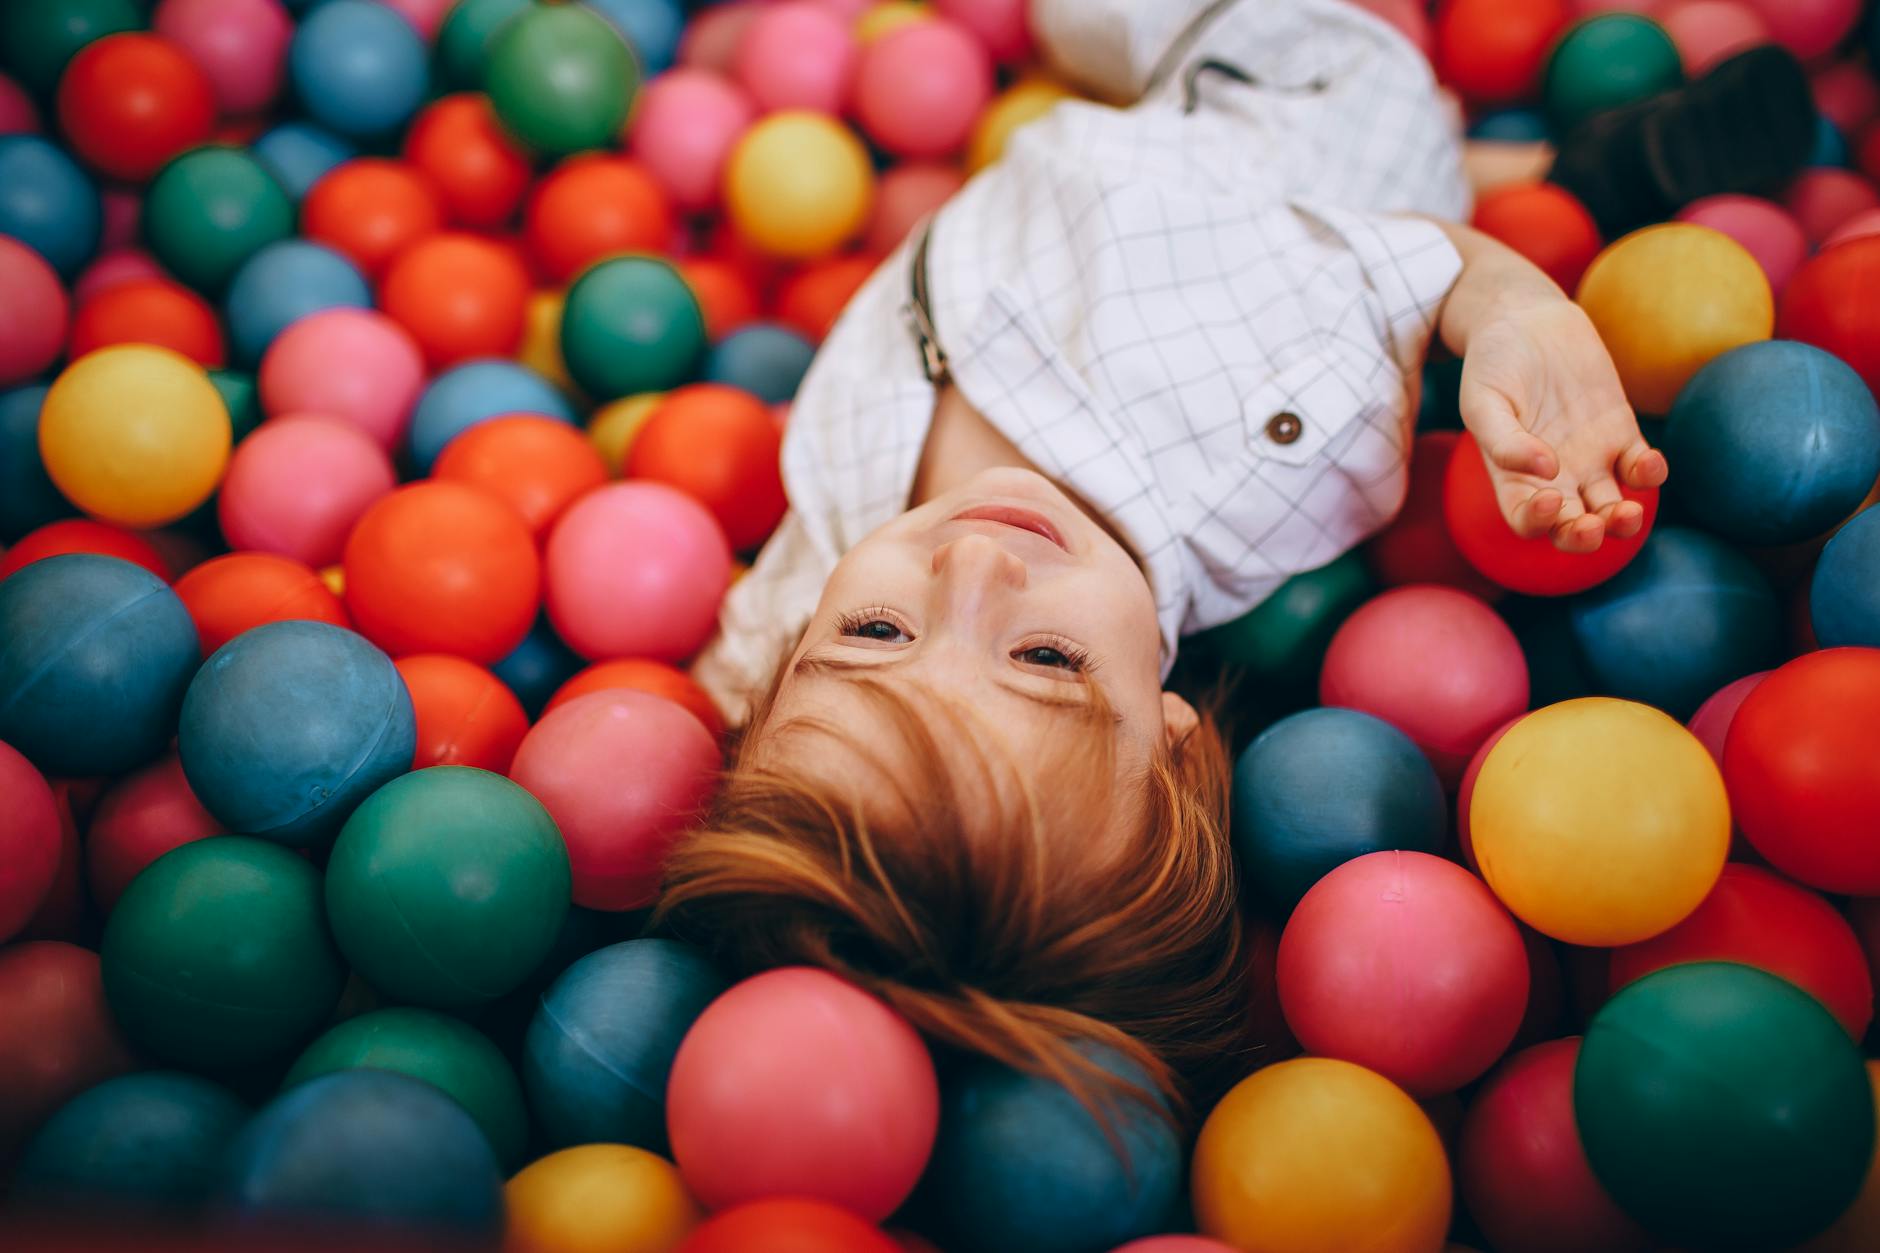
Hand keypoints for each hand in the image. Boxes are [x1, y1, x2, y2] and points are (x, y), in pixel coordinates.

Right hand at [1456, 294, 1668, 552]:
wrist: (1526, 319)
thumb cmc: (1493, 362)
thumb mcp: (1482, 399)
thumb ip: (1503, 440)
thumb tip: (1545, 470)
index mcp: (1512, 477)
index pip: (1525, 519)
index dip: (1538, 521)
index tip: (1550, 498)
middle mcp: (1552, 478)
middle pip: (1571, 526)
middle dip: (1584, 536)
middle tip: (1593, 526)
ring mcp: (1590, 458)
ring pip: (1610, 507)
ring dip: (1622, 520)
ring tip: (1628, 512)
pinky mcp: (1620, 433)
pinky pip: (1640, 468)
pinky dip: (1648, 473)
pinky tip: (1648, 463)